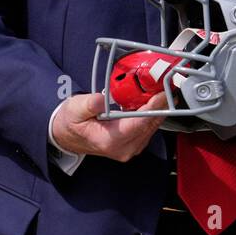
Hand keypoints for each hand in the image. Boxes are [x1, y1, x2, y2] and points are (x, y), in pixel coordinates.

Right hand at [51, 92, 166, 162]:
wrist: (67, 136)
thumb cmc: (71, 123)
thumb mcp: (75, 108)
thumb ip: (89, 104)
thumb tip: (101, 99)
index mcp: (110, 141)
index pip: (138, 124)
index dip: (152, 108)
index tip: (161, 94)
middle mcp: (123, 148)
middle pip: (149, 125)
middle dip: (160, 106)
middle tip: (167, 86)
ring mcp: (130, 149)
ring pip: (151, 127)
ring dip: (158, 110)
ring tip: (163, 91)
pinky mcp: (133, 145)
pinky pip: (148, 129)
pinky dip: (152, 115)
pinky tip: (154, 102)